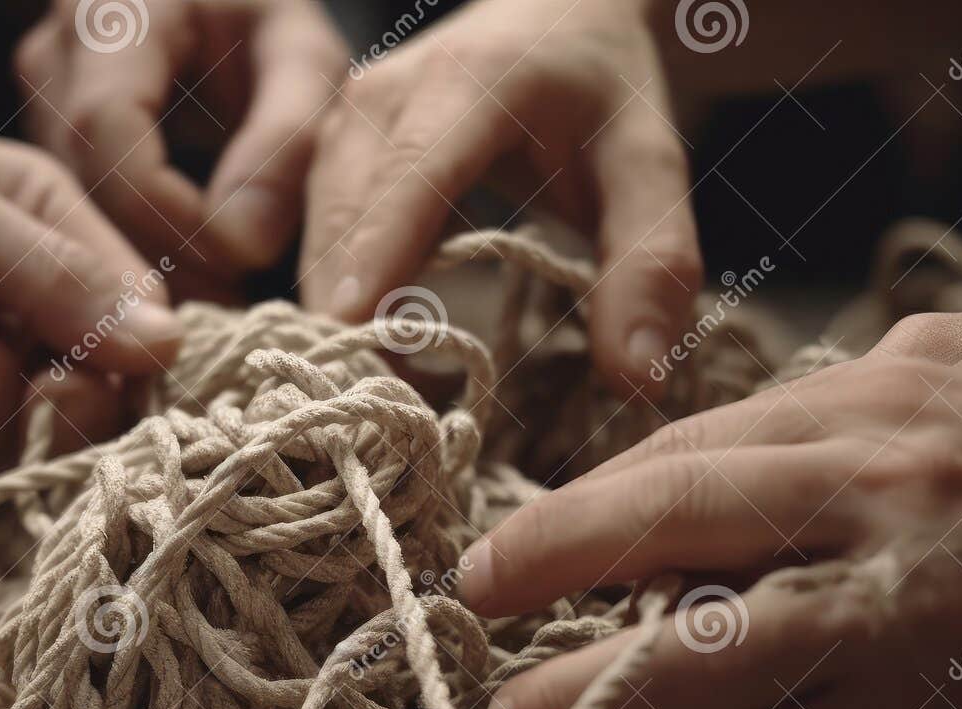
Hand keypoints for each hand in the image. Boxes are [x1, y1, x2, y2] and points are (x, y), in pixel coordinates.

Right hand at [16, 0, 347, 294]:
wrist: (230, 16)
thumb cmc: (270, 28)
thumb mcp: (304, 60)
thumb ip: (286, 141)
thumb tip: (244, 246)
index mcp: (112, 12)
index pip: (105, 126)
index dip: (165, 209)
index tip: (237, 261)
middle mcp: (54, 59)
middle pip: (80, 183)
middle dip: (157, 257)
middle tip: (234, 308)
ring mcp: (38, 110)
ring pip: (71, 215)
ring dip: (145, 272)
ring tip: (222, 302)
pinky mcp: (47, 154)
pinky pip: (79, 222)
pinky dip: (136, 263)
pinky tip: (191, 288)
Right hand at [301, 0, 698, 391]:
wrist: (552, 14)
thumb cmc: (602, 91)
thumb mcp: (650, 165)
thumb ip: (650, 265)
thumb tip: (638, 380)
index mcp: (466, 83)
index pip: (410, 179)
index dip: (379, 261)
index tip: (354, 340)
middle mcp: (382, 95)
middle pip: (344, 222)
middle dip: (356, 320)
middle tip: (400, 416)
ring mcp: (341, 120)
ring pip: (314, 238)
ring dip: (342, 317)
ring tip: (397, 392)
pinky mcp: (323, 147)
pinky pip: (311, 235)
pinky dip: (338, 296)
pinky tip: (378, 346)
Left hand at [458, 349, 961, 708]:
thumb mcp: (894, 371)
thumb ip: (762, 423)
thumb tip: (631, 479)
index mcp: (851, 455)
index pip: (658, 500)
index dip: (549, 545)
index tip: (481, 578)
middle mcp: (881, 569)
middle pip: (685, 653)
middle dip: (571, 699)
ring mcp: (933, 676)